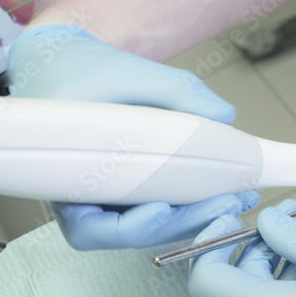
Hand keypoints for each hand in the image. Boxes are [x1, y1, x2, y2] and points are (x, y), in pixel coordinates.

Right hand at [8, 24, 258, 248]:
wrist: (60, 63)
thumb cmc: (78, 67)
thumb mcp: (124, 69)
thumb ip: (174, 88)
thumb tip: (222, 115)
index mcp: (59, 172)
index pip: (88, 228)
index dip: (127, 228)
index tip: (161, 208)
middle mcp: (77, 195)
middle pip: (128, 234)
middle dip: (181, 224)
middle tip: (227, 203)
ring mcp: (100, 196)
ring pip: (144, 226)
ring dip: (190, 219)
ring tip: (236, 198)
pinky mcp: (121, 189)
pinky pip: (150, 208)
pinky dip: (184, 205)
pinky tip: (220, 191)